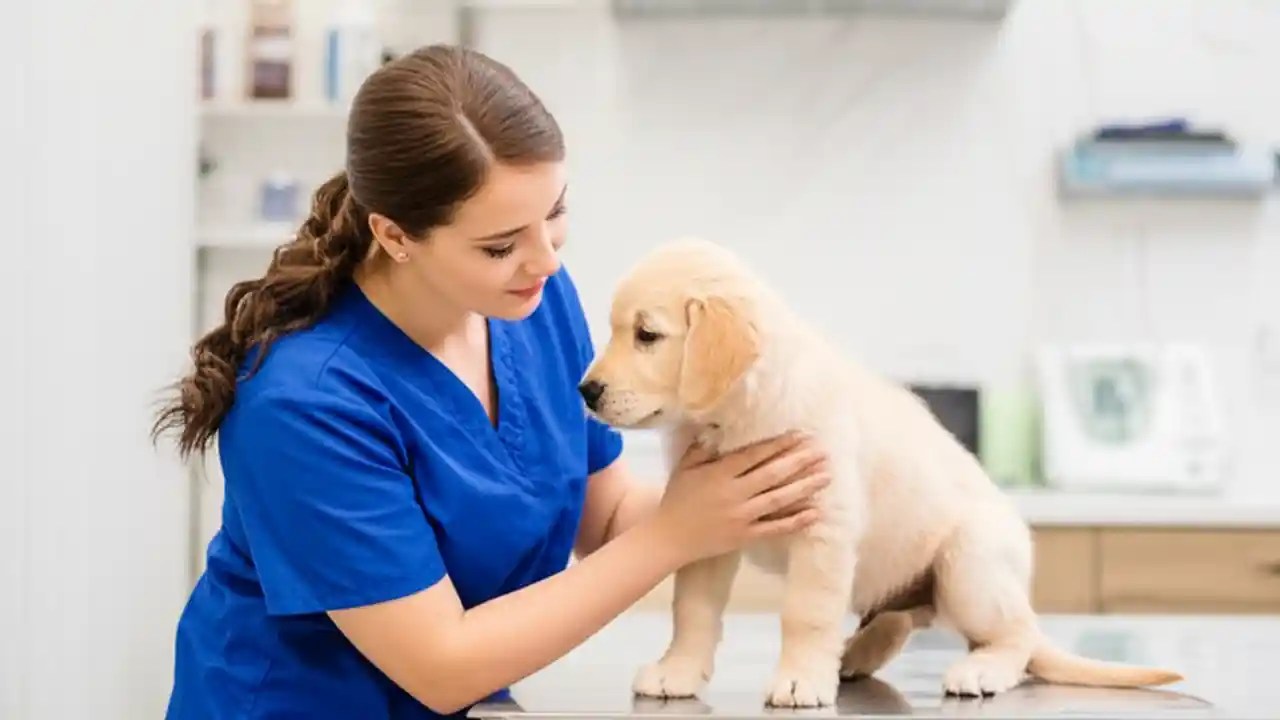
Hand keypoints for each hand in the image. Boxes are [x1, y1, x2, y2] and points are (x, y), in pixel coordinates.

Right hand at [650, 432, 830, 565]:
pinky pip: (775, 529)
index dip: (779, 444)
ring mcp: (742, 517)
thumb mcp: (685, 467)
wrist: (668, 538)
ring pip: (779, 499)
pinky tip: (815, 512)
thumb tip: (720, 426)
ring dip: (805, 487)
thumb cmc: (676, 499)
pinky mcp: (745, 536)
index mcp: (719, 474)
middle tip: (823, 452)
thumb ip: (703, 446)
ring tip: (826, 476)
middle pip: (773, 475)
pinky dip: (795, 521)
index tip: (800, 435)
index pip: (755, 455)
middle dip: (799, 462)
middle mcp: (734, 494)